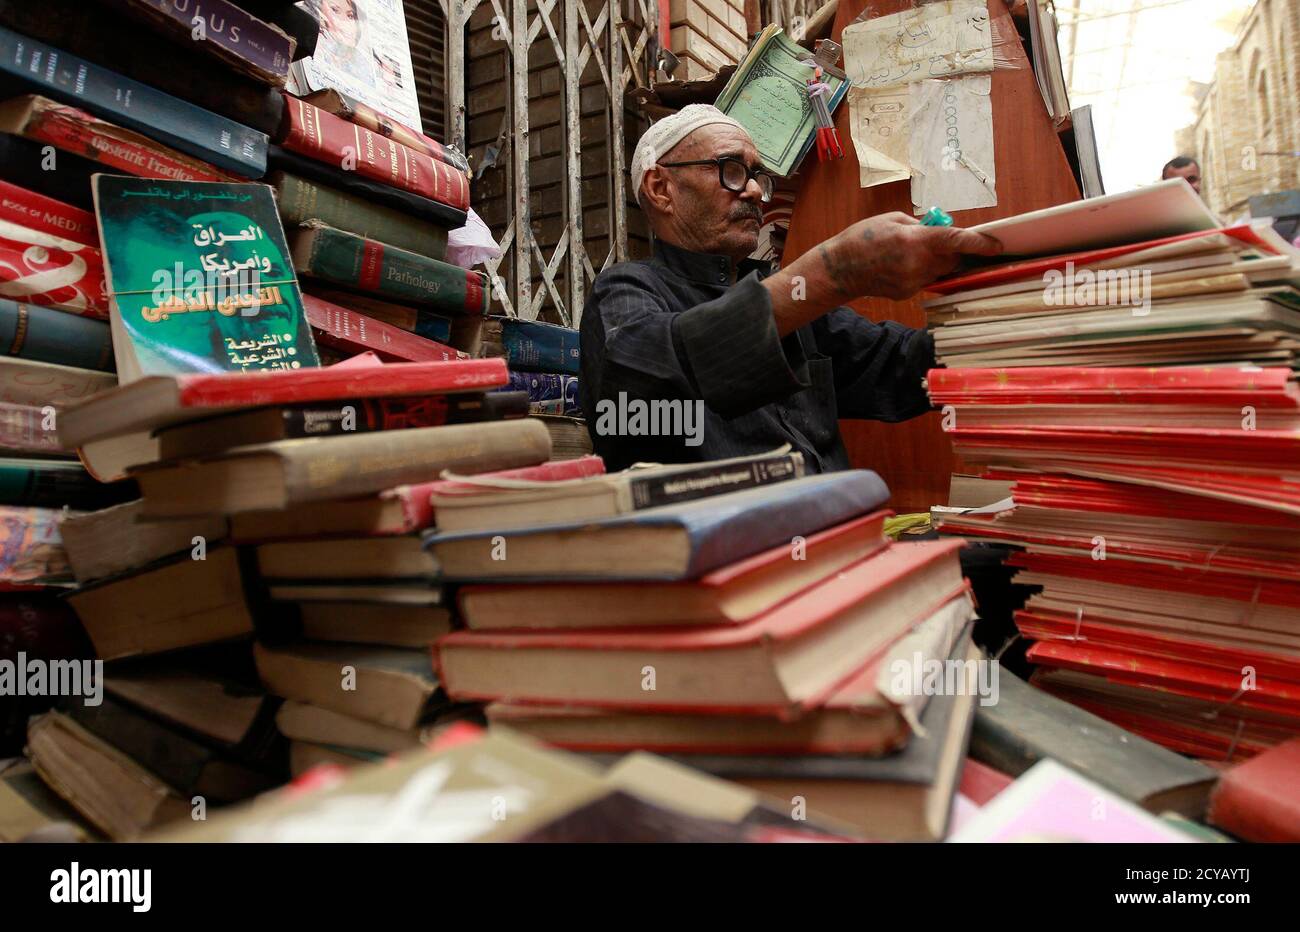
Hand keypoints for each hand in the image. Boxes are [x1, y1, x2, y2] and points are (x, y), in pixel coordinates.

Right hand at [816, 212, 1002, 299]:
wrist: (839, 269)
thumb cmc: (862, 238)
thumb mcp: (893, 219)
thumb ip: (920, 226)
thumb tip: (939, 232)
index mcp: (916, 240)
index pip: (957, 241)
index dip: (980, 243)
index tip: (997, 245)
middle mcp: (918, 264)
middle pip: (952, 260)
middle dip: (951, 251)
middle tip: (934, 242)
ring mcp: (912, 282)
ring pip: (939, 272)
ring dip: (934, 262)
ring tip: (907, 254)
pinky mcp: (907, 293)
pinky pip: (924, 281)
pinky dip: (919, 272)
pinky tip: (897, 267)